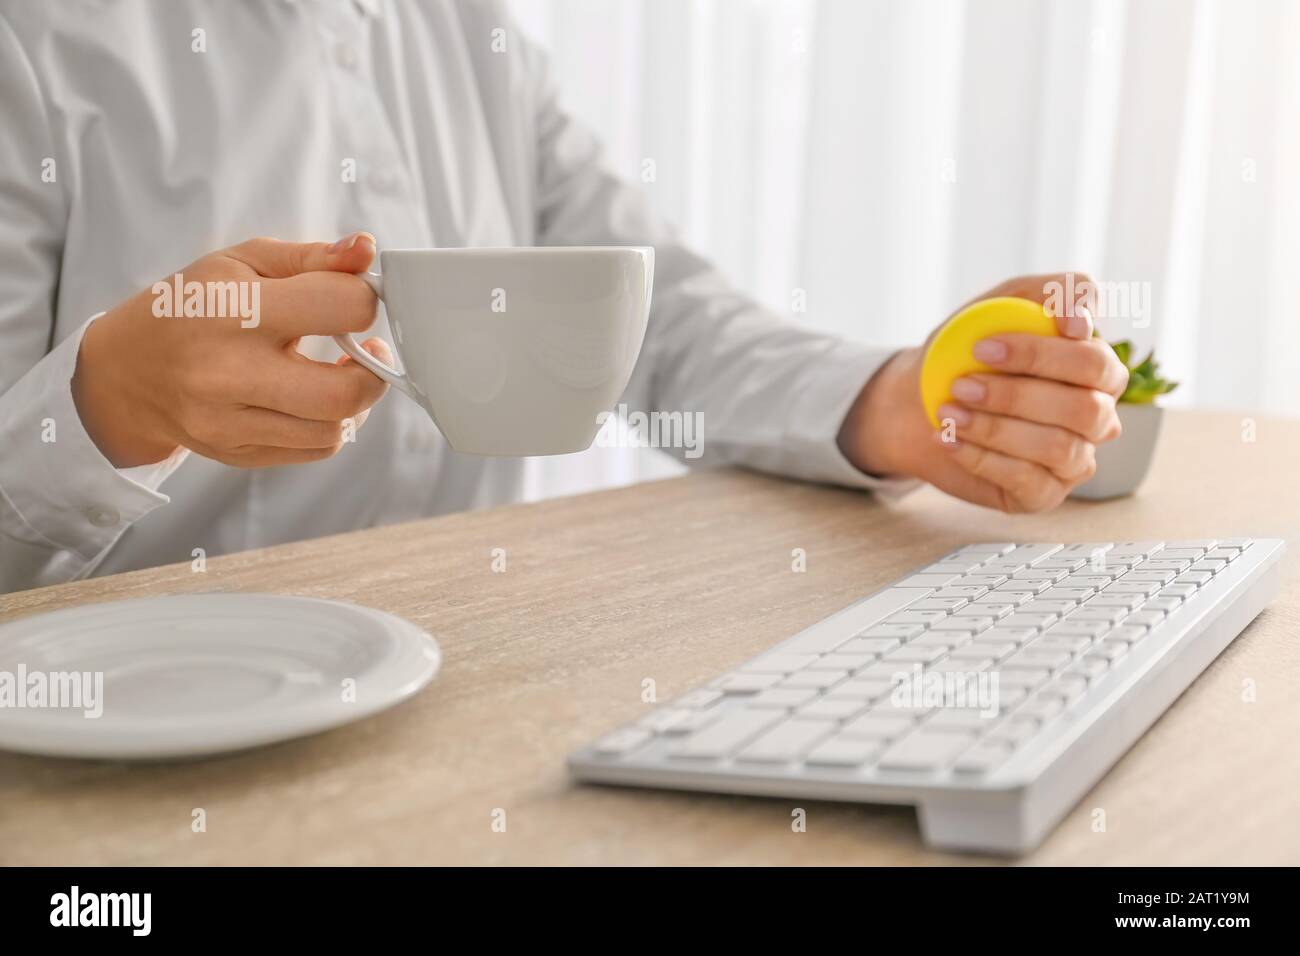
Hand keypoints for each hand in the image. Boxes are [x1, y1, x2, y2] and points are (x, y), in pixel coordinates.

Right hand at [73, 233, 391, 467]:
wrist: (126, 370)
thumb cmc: (191, 306)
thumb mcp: (242, 263)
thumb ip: (313, 258)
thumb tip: (366, 250)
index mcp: (234, 308)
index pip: (341, 307)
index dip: (364, 301)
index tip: (356, 301)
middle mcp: (228, 371)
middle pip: (344, 392)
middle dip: (373, 371)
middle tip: (367, 352)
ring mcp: (229, 420)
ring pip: (333, 430)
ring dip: (353, 402)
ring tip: (337, 374)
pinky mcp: (236, 452)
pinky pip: (314, 450)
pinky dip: (329, 426)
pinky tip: (314, 401)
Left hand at [837, 273, 1128, 512]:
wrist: (919, 400)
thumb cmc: (968, 350)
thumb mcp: (1000, 305)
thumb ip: (1050, 292)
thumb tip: (1082, 319)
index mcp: (1096, 369)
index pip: (1093, 362)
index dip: (1042, 355)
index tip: (983, 346)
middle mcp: (1097, 416)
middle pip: (1085, 409)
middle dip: (1016, 395)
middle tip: (961, 384)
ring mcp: (1075, 459)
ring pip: (1059, 448)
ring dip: (997, 428)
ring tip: (950, 411)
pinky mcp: (1043, 494)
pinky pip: (1028, 481)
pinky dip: (982, 458)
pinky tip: (949, 438)